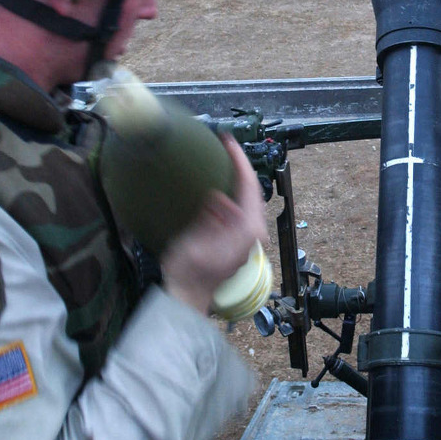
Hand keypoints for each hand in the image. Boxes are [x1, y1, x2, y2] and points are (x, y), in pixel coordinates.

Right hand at [160, 135, 268, 314]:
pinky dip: (231, 191)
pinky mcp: (237, 237)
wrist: (188, 295)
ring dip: (236, 176)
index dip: (239, 161)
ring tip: (223, 157)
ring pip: (247, 197)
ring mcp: (246, 235)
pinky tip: (219, 182)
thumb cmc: (189, 273)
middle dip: (240, 165)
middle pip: (251, 189)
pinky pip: (239, 206)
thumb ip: (209, 220)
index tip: (228, 143)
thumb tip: (219, 197)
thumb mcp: (194, 244)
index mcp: (246, 230)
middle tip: (226, 144)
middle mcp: (252, 231)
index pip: (249, 186)